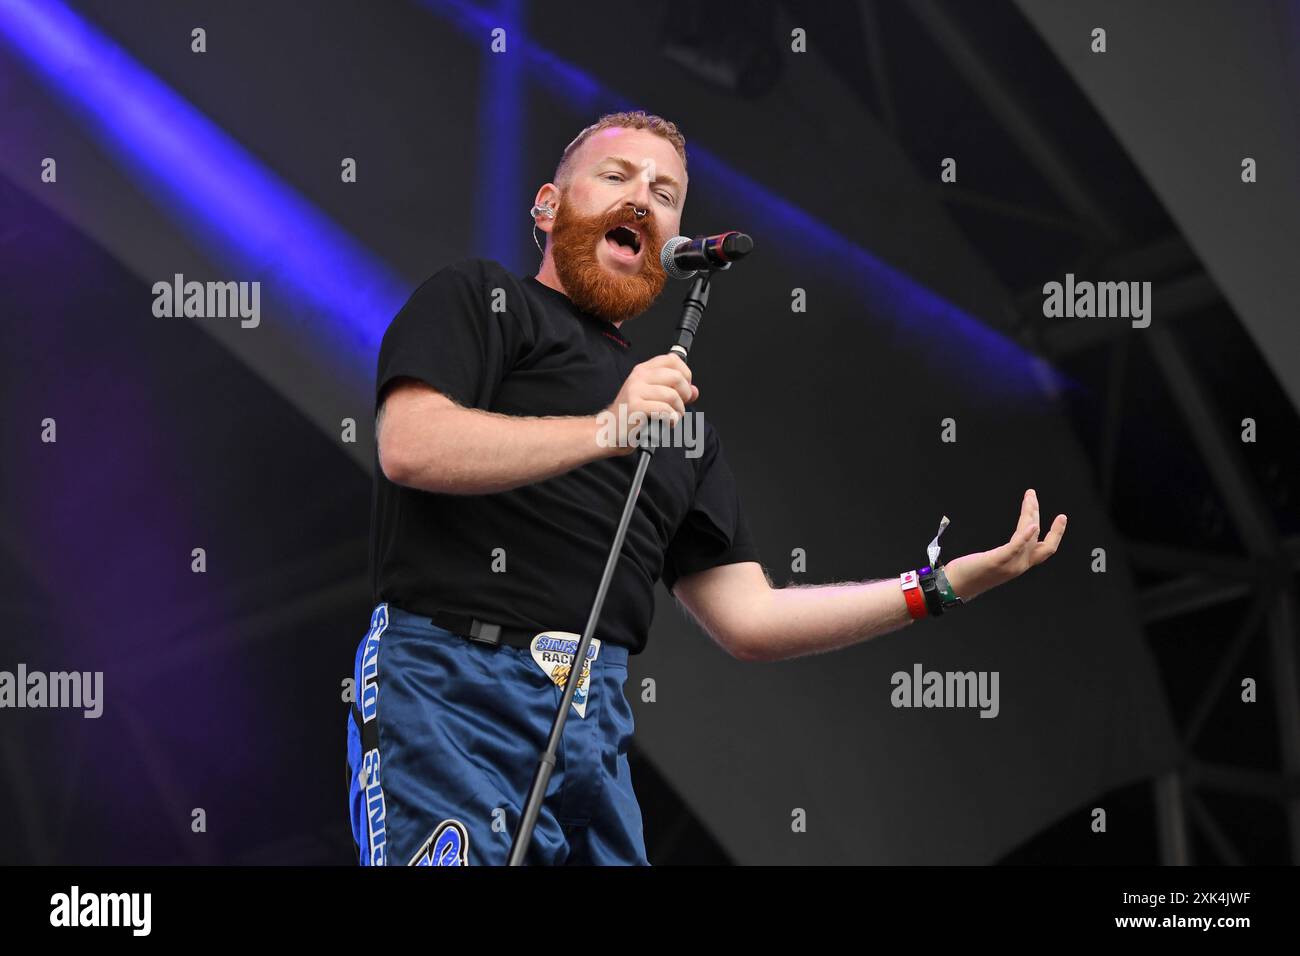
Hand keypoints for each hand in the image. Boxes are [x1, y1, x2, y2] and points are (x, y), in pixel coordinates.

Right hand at [603, 353, 698, 454]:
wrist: (608, 431)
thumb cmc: (630, 415)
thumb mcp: (652, 398)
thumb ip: (674, 392)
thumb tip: (694, 391)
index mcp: (643, 371)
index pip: (672, 359)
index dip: (685, 373)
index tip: (684, 388)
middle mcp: (639, 377)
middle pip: (676, 376)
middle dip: (685, 394)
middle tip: (680, 406)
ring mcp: (636, 391)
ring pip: (672, 395)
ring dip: (679, 410)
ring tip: (673, 417)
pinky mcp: (635, 407)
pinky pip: (664, 410)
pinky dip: (672, 419)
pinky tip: (668, 423)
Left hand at [942, 489, 1066, 601]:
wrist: (955, 587)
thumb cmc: (970, 573)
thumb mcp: (995, 560)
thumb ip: (1007, 552)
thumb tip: (1015, 538)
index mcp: (1019, 564)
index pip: (1045, 548)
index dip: (1057, 533)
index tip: (1062, 517)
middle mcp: (1019, 565)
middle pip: (1038, 538)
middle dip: (1036, 513)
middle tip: (1032, 495)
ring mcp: (1010, 564)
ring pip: (1029, 537)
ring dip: (1030, 515)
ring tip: (1029, 499)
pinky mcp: (997, 561)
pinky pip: (1015, 547)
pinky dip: (1025, 536)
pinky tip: (1032, 525)